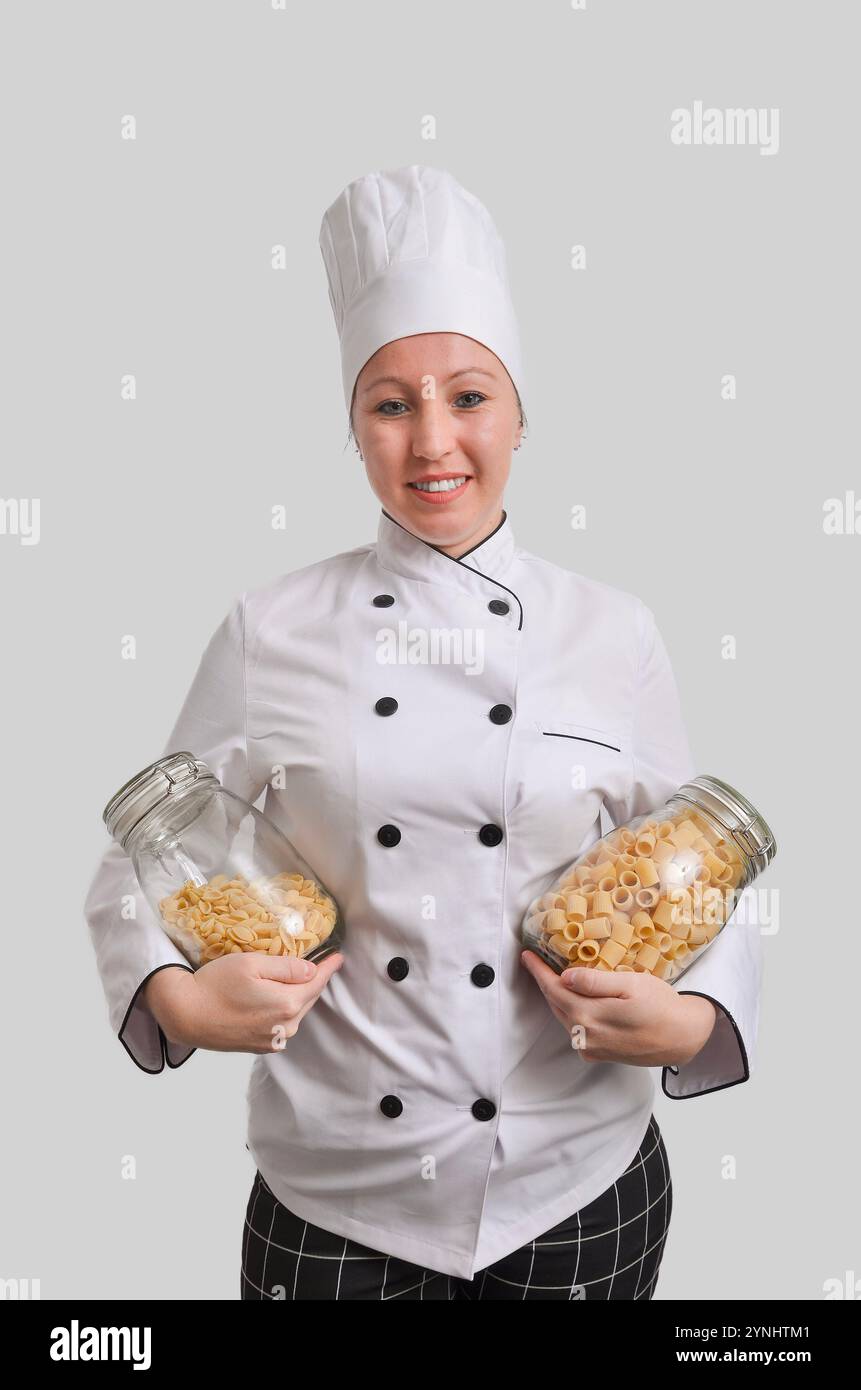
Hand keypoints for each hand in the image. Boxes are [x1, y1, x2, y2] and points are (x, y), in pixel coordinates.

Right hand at [144, 950, 343, 1054]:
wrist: (185, 1015)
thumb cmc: (215, 985)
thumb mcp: (252, 964)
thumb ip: (286, 968)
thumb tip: (312, 971)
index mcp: (287, 1004)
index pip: (316, 983)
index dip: (328, 968)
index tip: (339, 957)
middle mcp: (284, 1027)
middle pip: (308, 999)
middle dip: (315, 982)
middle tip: (322, 965)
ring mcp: (272, 1040)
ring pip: (296, 1013)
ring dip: (300, 996)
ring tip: (301, 980)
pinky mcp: (259, 1046)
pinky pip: (282, 1025)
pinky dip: (285, 1010)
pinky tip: (279, 1000)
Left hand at [520, 950, 716, 1066]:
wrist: (683, 1039)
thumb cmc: (661, 1006)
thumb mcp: (631, 984)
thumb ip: (596, 982)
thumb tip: (566, 976)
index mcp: (589, 1015)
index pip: (554, 989)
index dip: (538, 971)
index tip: (526, 955)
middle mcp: (585, 1035)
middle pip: (555, 1003)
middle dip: (544, 982)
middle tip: (535, 962)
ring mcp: (591, 1047)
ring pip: (563, 1017)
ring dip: (555, 997)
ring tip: (550, 977)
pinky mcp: (598, 1054)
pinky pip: (575, 1029)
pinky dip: (568, 1012)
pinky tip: (573, 1000)